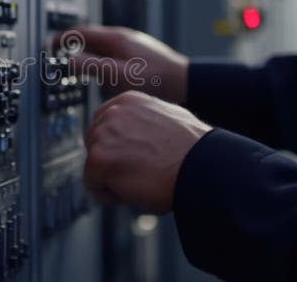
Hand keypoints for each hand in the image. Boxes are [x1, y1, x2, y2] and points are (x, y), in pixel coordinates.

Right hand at [57, 26, 188, 103]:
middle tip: (61, 58)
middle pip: (89, 37)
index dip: (62, 39)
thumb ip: (91, 66)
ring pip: (101, 46)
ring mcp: (131, 44)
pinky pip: (112, 54)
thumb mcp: (118, 75)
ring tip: (80, 70)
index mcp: (115, 38)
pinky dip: (102, 62)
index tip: (51, 47)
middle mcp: (122, 37)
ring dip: (88, 55)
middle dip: (73, 47)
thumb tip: (68, 60)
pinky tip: (105, 78)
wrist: (186, 82)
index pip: (80, 32)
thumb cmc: (156, 79)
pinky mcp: (138, 54)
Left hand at [83, 91, 211, 213]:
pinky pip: (93, 185)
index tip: (126, 158)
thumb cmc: (192, 151)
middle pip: (93, 144)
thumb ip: (142, 121)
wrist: (202, 167)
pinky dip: (111, 195)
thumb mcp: (167, 119)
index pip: (102, 123)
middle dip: (111, 162)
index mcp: (128, 101)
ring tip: (142, 181)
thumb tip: (133, 133)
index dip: (114, 146)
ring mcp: (103, 134)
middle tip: (138, 173)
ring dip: (112, 179)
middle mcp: (112, 112)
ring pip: (93, 166)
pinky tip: (135, 192)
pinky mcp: (98, 159)